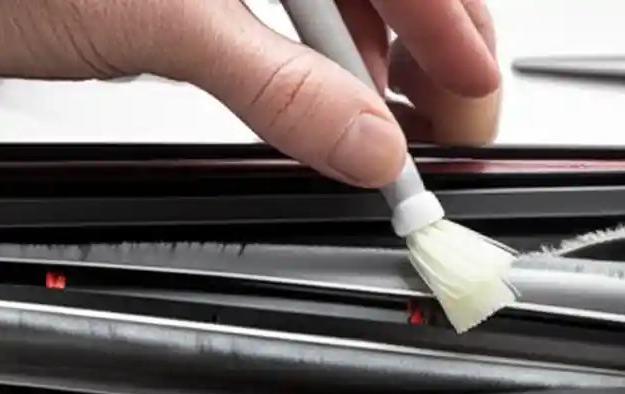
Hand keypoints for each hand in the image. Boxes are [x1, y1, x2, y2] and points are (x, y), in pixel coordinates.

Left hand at [0, 0, 500, 186]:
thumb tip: (368, 147)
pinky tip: (331, 100)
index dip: (449, 24)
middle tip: (445, 122)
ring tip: (393, 127)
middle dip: (430, 46)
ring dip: (381, 63)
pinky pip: (302, 15)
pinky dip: (325, 62)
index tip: (470, 97)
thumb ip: (276, 87)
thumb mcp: (154, 21)